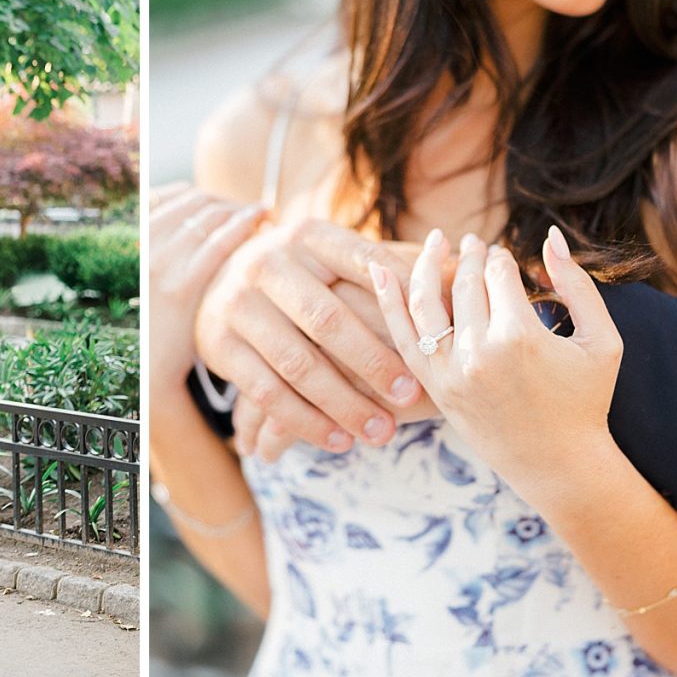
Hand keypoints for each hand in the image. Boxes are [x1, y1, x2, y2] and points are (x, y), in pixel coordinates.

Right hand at [149, 184, 264, 384]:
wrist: (148, 372)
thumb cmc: (159, 327)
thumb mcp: (154, 280)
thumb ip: (171, 251)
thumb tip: (201, 225)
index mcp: (132, 241)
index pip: (170, 196)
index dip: (204, 196)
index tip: (229, 203)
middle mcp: (140, 246)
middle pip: (193, 201)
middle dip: (227, 201)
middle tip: (255, 210)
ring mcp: (158, 264)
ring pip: (208, 215)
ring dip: (239, 210)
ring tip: (264, 216)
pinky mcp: (180, 287)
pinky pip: (218, 242)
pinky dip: (244, 227)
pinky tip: (263, 228)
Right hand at [195, 218, 430, 460]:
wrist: (216, 282)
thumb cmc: (303, 277)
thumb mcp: (336, 259)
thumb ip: (390, 269)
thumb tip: (461, 281)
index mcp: (308, 235)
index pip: (364, 263)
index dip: (402, 301)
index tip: (436, 339)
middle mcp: (268, 263)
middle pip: (327, 319)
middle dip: (373, 363)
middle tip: (412, 398)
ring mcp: (238, 304)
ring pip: (297, 363)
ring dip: (343, 403)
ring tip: (382, 433)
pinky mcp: (220, 345)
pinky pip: (267, 392)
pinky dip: (305, 421)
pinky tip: (338, 440)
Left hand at [370, 226, 623, 496]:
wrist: (558, 466)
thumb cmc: (586, 400)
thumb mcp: (602, 340)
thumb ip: (578, 284)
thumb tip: (551, 236)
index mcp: (519, 335)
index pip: (499, 274)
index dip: (501, 259)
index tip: (503, 256)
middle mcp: (479, 352)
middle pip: (465, 284)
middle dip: (469, 257)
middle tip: (470, 242)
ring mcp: (451, 371)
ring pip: (426, 302)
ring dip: (427, 265)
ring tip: (434, 241)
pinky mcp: (435, 388)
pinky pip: (404, 337)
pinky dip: (388, 301)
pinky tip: (379, 269)